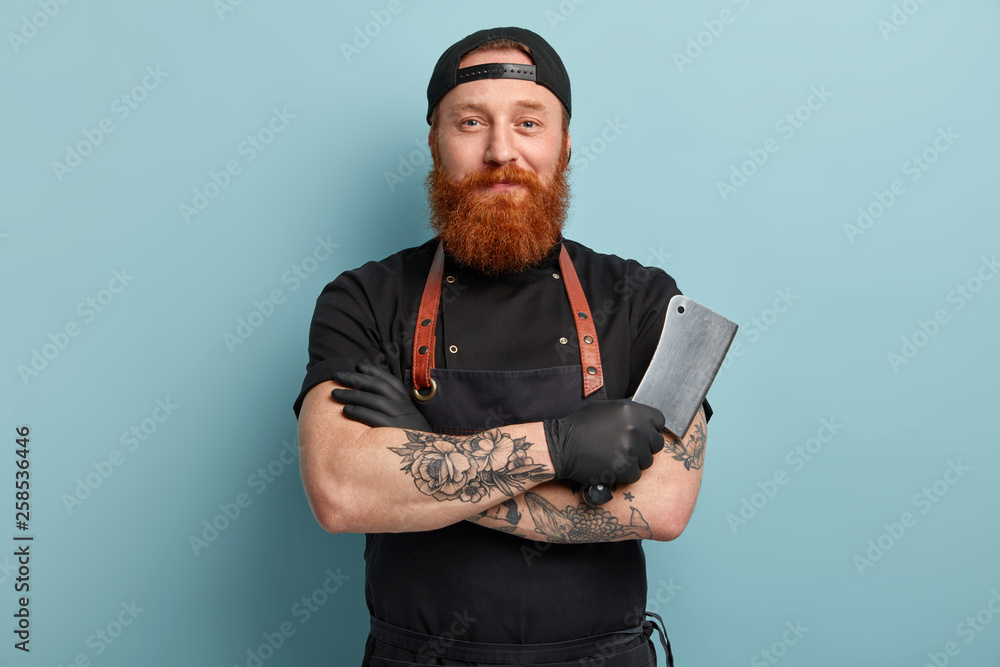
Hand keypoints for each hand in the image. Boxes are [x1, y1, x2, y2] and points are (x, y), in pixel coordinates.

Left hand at [331, 363, 431, 430]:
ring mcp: (400, 418)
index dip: (374, 371)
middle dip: (356, 379)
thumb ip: (394, 406)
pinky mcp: (394, 431)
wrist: (428, 455)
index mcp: (406, 401)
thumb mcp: (408, 418)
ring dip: (352, 394)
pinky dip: (360, 412)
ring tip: (335, 392)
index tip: (358, 365)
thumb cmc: (411, 436)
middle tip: (337, 375)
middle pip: (377, 387)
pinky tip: (346, 410)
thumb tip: (373, 393)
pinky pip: (374, 418)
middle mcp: (403, 406)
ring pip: (374, 400)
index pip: (389, 380)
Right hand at [543, 400, 664, 485]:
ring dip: (635, 461)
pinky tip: (612, 467)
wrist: (563, 445)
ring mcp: (632, 449)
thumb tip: (642, 420)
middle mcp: (636, 428)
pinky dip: (626, 474)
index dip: (652, 428)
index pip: (659, 420)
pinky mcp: (626, 468)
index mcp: (632, 410)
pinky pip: (636, 474)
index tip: (645, 434)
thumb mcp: (606, 408)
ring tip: (616, 457)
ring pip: (647, 460)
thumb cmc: (581, 426)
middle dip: (645, 447)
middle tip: (629, 448)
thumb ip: (628, 413)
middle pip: (657, 443)